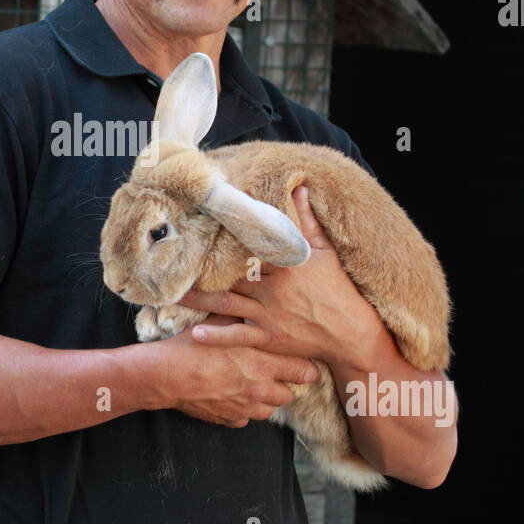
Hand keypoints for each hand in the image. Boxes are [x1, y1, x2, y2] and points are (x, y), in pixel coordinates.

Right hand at [153, 309, 319, 427]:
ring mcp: (245, 408)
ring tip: (251, 386)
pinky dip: (242, 411)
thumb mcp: (222, 322)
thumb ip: (245, 317)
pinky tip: (231, 398)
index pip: (305, 371)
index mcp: (264, 364)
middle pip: (289, 395)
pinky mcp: (228, 419)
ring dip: (264, 400)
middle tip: (272, 373)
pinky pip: (244, 419)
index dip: (306, 367)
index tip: (301, 363)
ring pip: (269, 411)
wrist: (167, 374)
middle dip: (284, 386)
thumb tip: (256, 304)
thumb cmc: (194, 345)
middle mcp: (260, 389)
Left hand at [178, 184, 382, 368]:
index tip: (197, 227)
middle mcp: (272, 288)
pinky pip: (238, 337)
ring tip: (172, 293)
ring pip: (226, 304)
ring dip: (198, 300)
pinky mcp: (268, 337)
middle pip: (229, 274)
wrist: (352, 333)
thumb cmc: (338, 289)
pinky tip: (195, 333)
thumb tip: (297, 186)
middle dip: (201, 269)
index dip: (220, 237)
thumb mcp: (325, 251)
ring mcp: (268, 314)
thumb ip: (307, 220)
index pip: (246, 246)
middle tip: (172, 262)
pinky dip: (217, 336)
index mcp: (284, 264)